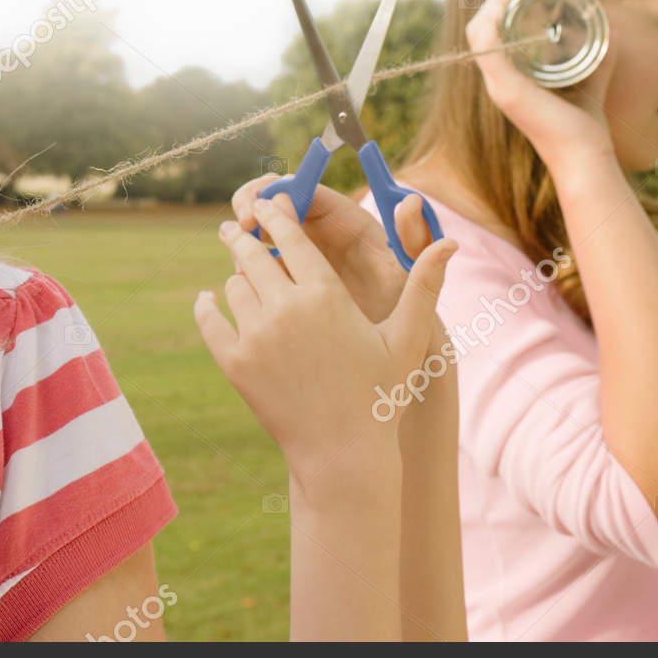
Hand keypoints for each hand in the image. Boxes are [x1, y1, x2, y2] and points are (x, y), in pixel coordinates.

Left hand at [194, 192, 457, 482]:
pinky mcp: (235, 363)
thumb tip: (451, 240)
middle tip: (234, 226)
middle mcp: (285, 308)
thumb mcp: (407, 338)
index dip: (276, 214)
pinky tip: (207, 300)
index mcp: (326, 295)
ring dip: (236, 276)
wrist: (343, 454)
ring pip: (232, 286)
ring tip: (239, 272)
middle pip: (252, 254)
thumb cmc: (380, 394)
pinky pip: (210, 320)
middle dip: (243, 235)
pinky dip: (206, 307)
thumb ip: (424, 285)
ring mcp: (256, 336)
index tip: (267, 203)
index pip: (290, 236)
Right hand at [467, 0, 617, 172]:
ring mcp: (499, 86)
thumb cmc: (585, 124)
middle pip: (478, 30)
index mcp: (508, 79)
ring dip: (492, 5)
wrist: (585, 154)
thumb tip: (610, 25)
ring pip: (479, 33)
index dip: (497, 7)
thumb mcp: (589, 76)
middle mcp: (497, 82)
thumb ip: (597, 53)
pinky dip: (492, 22)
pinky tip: (505, 4)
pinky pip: (487, 47)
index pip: (488, 36)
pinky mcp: (506, 89)